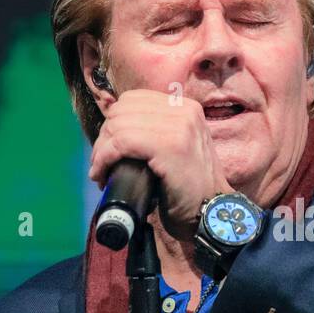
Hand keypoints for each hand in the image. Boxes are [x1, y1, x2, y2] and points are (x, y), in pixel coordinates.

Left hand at [88, 90, 234, 241]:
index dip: (113, 123)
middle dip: (104, 137)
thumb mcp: (179, 147)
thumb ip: (159, 131)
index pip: (133, 100)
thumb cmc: (190, 188)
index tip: (108, 148)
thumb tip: (116, 125)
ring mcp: (179, 127)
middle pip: (122, 111)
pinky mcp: (169, 146)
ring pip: (118, 126)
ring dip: (101, 151)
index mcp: (186, 107)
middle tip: (102, 163)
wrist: (212, 212)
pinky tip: (102, 174)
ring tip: (101, 172)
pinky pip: (122, 142)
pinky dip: (104, 159)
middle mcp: (184, 111)